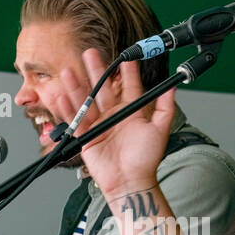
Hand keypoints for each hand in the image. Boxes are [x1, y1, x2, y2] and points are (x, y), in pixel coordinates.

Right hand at [51, 49, 176, 198]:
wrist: (131, 181)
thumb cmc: (146, 160)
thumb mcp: (160, 129)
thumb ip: (165, 107)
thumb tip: (173, 85)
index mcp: (131, 112)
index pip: (128, 86)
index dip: (127, 72)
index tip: (127, 57)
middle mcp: (114, 115)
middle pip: (102, 89)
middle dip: (96, 71)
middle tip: (90, 53)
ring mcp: (99, 125)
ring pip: (85, 102)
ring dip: (77, 87)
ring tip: (69, 71)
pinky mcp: (86, 137)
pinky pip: (75, 120)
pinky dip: (67, 109)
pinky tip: (61, 95)